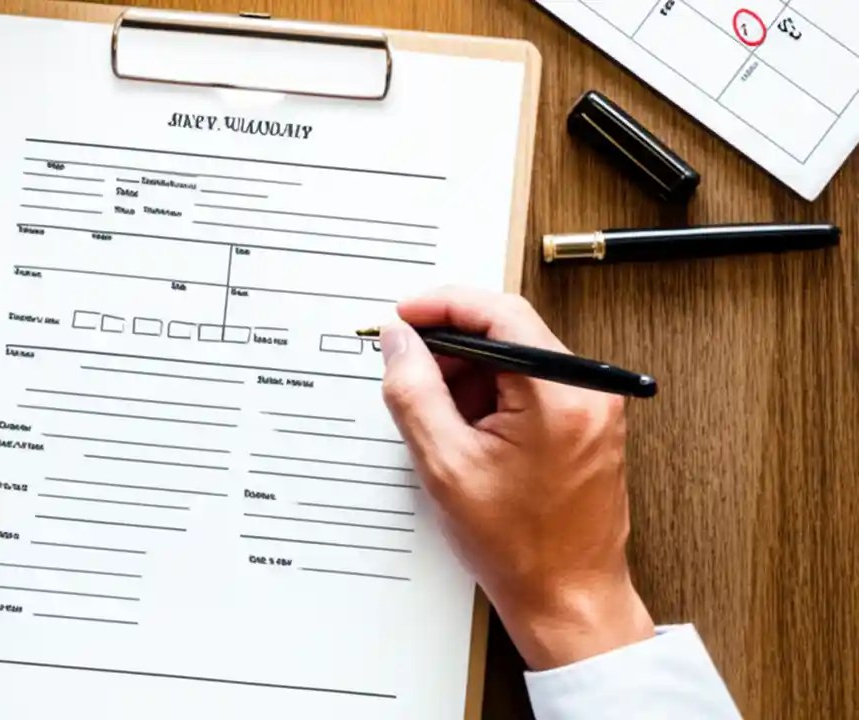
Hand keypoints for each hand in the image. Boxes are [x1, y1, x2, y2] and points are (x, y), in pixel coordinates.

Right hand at [379, 287, 653, 670]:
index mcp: (559, 395)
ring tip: (439, 418)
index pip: (499, 312)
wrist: (568, 597)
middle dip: (451, 344)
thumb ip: (414, 392)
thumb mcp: (445, 465)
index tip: (405, 315)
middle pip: (508, 329)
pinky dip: (491, 394)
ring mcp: (592, 407)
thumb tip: (399, 342)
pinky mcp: (586, 423)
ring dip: (469, 372)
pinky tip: (466, 430)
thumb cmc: (520, 548)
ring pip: (516, 357)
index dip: (442, 305)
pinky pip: (531, 384)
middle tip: (408, 368)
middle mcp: (587, 392)